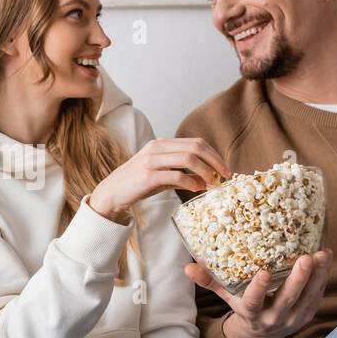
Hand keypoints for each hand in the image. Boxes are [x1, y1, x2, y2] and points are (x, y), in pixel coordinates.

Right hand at [89, 138, 229, 222]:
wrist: (111, 194)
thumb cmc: (136, 185)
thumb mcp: (162, 176)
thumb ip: (183, 175)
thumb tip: (206, 180)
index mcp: (161, 144)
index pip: (196, 143)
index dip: (214, 155)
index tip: (225, 169)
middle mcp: (157, 148)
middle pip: (195, 147)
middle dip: (215, 161)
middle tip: (225, 176)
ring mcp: (151, 161)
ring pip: (188, 159)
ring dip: (205, 171)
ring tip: (212, 183)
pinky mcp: (147, 176)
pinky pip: (176, 176)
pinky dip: (191, 182)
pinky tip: (196, 189)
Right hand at [184, 249, 333, 337]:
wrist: (263, 333)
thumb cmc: (243, 305)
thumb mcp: (226, 295)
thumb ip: (210, 281)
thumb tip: (188, 267)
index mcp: (251, 313)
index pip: (254, 302)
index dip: (259, 289)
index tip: (263, 273)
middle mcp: (274, 318)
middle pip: (288, 299)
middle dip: (298, 279)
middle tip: (305, 258)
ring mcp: (294, 317)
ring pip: (308, 297)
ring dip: (317, 275)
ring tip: (322, 254)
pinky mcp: (308, 313)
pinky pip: (318, 295)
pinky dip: (323, 277)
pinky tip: (326, 257)